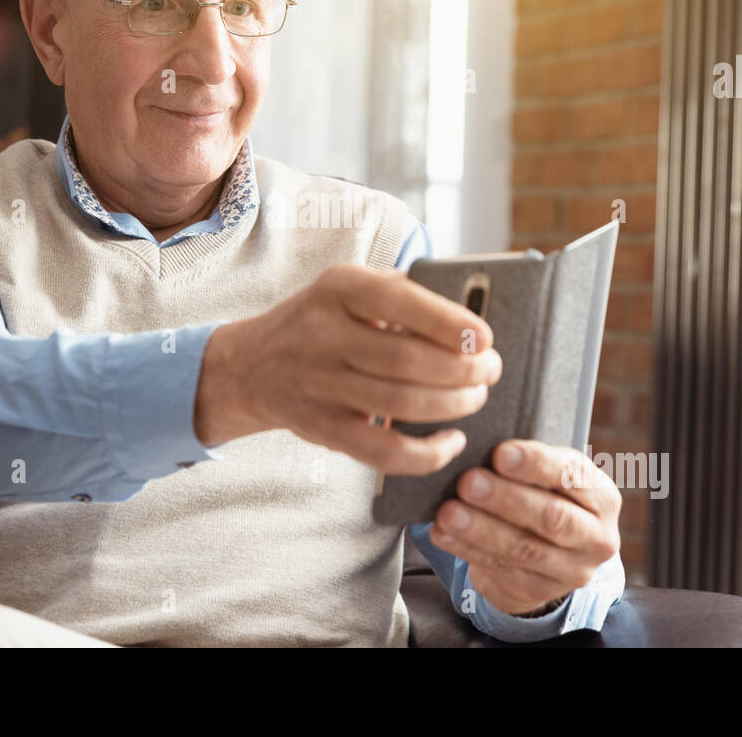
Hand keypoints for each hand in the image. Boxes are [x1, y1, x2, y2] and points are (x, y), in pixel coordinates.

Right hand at [193, 264, 501, 474]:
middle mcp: (323, 333)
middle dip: (463, 370)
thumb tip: (470, 321)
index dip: (451, 324)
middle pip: (408, 360)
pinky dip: (426, 453)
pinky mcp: (322, 428)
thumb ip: (402, 294)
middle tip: (489, 372)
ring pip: (402, 404)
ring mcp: (319, 384)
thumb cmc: (321, 321)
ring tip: (475, 397)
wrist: (252, 364)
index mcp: (339, 288)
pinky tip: (450, 441)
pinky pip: (383, 452)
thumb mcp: (350, 287)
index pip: (400, 302)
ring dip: (454, 405)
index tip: (485, 339)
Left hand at [428, 438, 620, 615]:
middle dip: (506, 498)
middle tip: (468, 482)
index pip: (573, 476)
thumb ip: (528, 463)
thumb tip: (479, 446)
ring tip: (449, 511)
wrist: (550, 558)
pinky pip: (498, 568)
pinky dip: (465, 549)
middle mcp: (595, 538)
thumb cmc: (544, 498)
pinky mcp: (536, 592)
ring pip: (522, 547)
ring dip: (480, 528)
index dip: (537, 464)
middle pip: (552, 517)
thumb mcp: (551, 480)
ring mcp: (569, 571)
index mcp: (602, 498)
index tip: (501, 453)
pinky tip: (443, 534)